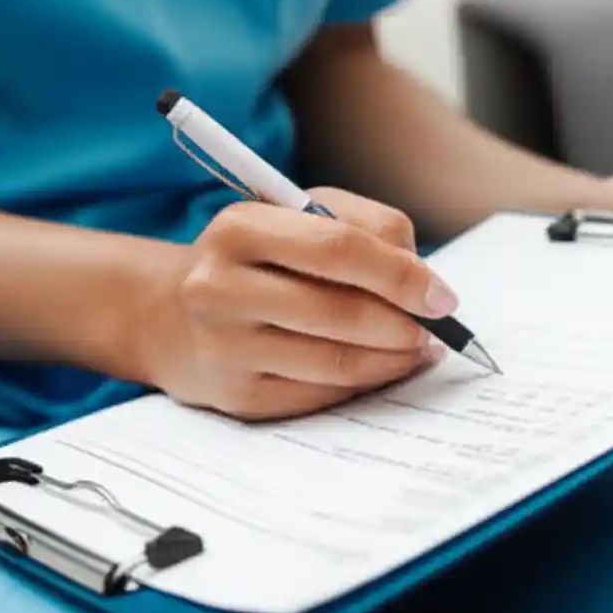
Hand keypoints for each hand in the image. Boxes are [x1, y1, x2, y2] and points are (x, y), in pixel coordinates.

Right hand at [144, 188, 451, 420]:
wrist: (170, 315)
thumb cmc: (255, 260)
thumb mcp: (298, 216)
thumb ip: (366, 229)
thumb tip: (425, 283)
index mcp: (240, 227)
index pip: (338, 247)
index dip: (401, 274)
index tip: (442, 296)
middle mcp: (220, 287)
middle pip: (339, 311)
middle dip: (403, 324)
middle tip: (435, 330)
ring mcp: (223, 347)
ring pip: (335, 362)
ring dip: (392, 360)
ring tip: (417, 350)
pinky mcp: (235, 395)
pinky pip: (320, 396)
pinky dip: (363, 385)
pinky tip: (380, 370)